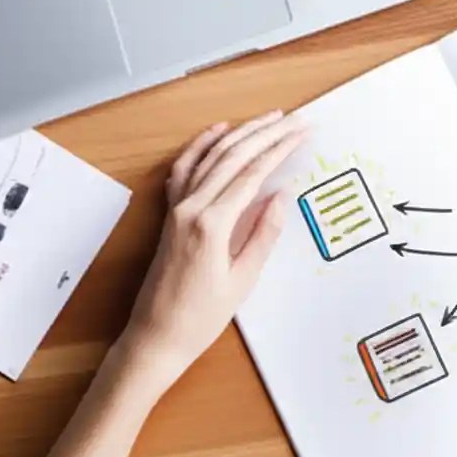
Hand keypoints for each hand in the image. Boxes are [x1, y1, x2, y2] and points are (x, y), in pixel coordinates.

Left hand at [116, 111, 306, 393]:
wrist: (155, 337)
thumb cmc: (200, 318)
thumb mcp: (242, 280)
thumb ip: (263, 234)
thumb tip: (280, 196)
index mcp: (211, 224)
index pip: (252, 174)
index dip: (279, 149)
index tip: (301, 132)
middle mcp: (190, 208)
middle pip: (232, 157)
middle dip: (265, 134)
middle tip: (293, 119)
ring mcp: (176, 209)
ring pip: (209, 157)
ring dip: (239, 134)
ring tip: (266, 119)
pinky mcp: (169, 215)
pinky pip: (184, 170)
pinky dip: (201, 147)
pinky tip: (218, 133)